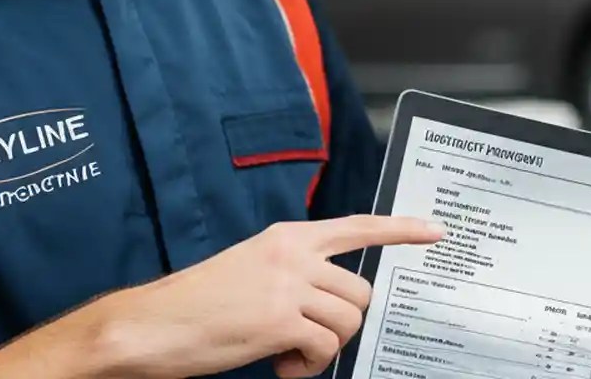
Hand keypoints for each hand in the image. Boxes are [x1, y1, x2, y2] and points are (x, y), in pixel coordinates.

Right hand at [104, 215, 444, 378]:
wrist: (153, 324)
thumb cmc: (196, 302)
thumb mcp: (250, 268)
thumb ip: (292, 272)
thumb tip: (327, 298)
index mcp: (287, 237)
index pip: (357, 225)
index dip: (402, 230)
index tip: (436, 231)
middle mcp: (292, 255)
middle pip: (359, 291)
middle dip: (344, 322)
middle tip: (306, 339)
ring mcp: (287, 286)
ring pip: (348, 321)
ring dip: (324, 349)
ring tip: (287, 354)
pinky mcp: (279, 320)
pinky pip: (325, 349)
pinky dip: (307, 367)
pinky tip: (279, 366)